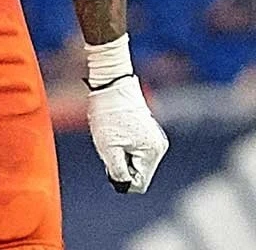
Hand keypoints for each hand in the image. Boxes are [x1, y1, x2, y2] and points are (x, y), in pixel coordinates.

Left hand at [87, 76, 168, 193]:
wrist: (111, 82)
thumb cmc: (108, 112)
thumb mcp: (108, 146)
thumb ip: (118, 170)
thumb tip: (123, 184)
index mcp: (152, 152)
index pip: (140, 183)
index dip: (122, 178)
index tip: (110, 163)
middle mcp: (158, 146)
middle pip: (138, 171)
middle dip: (121, 163)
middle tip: (109, 145)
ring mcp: (154, 136)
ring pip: (136, 159)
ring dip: (121, 153)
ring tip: (112, 134)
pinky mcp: (147, 129)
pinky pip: (135, 147)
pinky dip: (123, 144)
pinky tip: (115, 130)